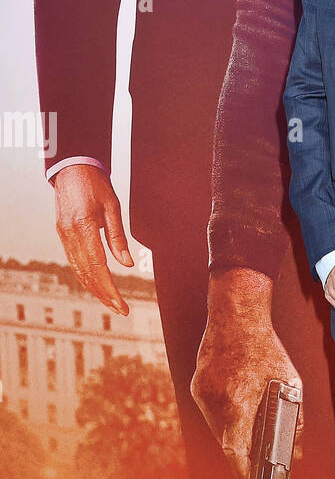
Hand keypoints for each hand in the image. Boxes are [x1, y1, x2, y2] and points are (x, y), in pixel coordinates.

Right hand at [52, 164, 133, 314]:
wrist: (71, 168)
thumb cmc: (95, 183)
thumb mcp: (113, 206)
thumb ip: (118, 236)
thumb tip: (126, 264)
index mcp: (83, 227)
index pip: (97, 267)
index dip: (110, 289)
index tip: (121, 304)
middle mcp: (70, 235)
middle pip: (87, 274)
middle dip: (104, 295)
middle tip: (121, 310)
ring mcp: (64, 236)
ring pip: (79, 271)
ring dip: (95, 289)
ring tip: (112, 304)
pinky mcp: (63, 235)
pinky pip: (75, 262)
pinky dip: (86, 277)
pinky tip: (97, 286)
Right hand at [190, 268, 303, 478]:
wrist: (236, 314)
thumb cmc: (266, 349)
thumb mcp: (290, 385)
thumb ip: (295, 422)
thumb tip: (297, 452)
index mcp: (236, 403)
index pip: (235, 451)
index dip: (242, 473)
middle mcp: (214, 401)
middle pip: (226, 441)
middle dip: (241, 454)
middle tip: (255, 465)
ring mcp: (201, 393)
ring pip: (217, 427)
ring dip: (233, 433)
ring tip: (250, 433)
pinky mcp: (197, 385)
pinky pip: (210, 411)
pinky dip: (225, 415)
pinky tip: (239, 408)